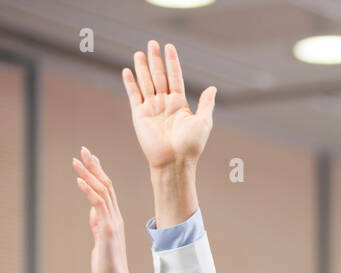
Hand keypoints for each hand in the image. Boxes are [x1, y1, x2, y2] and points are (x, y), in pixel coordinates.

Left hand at [73, 148, 146, 272]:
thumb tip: (93, 212)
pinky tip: (79, 181)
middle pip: (106, 186)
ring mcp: (113, 223)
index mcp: (113, 218)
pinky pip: (99, 206)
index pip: (107, 190)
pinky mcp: (107, 231)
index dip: (98, 173)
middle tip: (84, 150)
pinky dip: (89, 191)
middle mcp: (115, 217)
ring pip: (102, 192)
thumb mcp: (100, 239)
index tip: (90, 158)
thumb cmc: (107, 264)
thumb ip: (98, 224)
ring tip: (76, 161)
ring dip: (88, 175)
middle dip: (94, 167)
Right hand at [122, 41, 214, 172]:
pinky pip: (134, 95)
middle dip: (156, 60)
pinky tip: (128, 70)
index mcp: (180, 104)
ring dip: (142, 67)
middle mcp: (165, 104)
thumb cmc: (191, 145)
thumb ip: (206, 104)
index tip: (170, 47)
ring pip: (146, 82)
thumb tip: (213, 88)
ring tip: (140, 52)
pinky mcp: (139, 114)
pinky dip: (130, 83)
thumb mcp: (204, 122)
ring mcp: (151, 108)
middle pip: (159, 76)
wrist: (174, 161)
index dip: (172, 62)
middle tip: (152, 43)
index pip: (175, 77)